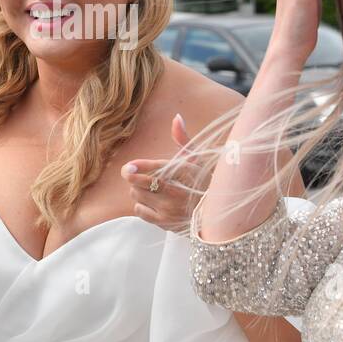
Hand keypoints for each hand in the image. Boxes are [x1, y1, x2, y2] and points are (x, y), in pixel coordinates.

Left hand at [122, 113, 201, 231]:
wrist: (214, 213)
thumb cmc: (203, 181)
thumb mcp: (196, 158)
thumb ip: (183, 138)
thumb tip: (176, 117)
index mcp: (187, 174)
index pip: (158, 170)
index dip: (141, 167)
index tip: (129, 167)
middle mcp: (178, 193)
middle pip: (142, 183)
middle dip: (135, 177)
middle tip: (134, 173)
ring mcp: (171, 210)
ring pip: (137, 195)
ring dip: (138, 189)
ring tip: (150, 187)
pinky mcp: (164, 223)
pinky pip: (139, 211)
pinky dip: (141, 205)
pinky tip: (152, 201)